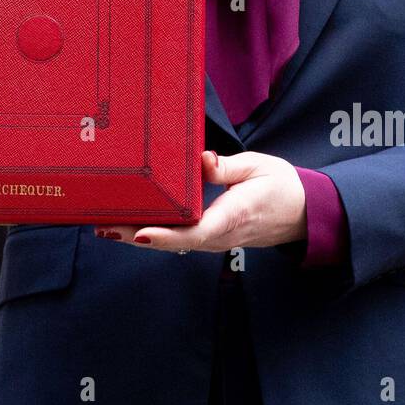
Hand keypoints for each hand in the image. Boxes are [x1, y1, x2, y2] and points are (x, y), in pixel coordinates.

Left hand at [94, 150, 307, 251]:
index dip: (167, 235)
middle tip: (102, 227)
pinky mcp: (211, 237)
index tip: (140, 234)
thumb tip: (202, 161)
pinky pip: (179, 238)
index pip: (196, 231)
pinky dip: (153, 233)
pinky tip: (130, 225)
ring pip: (172, 242)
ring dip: (139, 236)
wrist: (302, 213)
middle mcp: (220, 234)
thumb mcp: (258, 167)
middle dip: (136, 236)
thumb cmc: (280, 186)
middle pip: (173, 241)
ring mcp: (215, 240)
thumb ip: (227, 167)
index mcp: (234, 215)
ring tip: (105, 226)